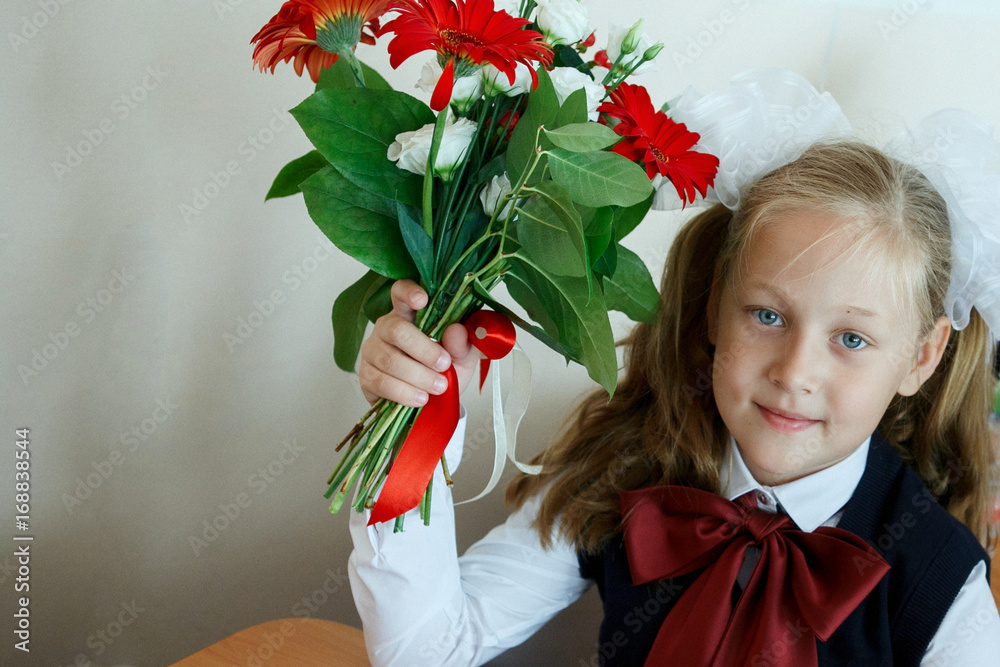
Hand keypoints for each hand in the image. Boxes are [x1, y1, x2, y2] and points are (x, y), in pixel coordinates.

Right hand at [359, 280, 478, 406]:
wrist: (434, 402)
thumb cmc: (445, 370)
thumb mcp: (462, 356)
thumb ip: (461, 343)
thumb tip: (456, 330)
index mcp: (408, 314)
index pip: (400, 292)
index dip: (408, 292)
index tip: (422, 300)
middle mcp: (386, 328)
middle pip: (396, 330)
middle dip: (423, 350)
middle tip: (444, 365)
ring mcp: (372, 351)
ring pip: (389, 360)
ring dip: (418, 376)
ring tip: (438, 387)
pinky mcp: (366, 376)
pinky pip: (381, 382)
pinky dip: (404, 392)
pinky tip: (419, 398)